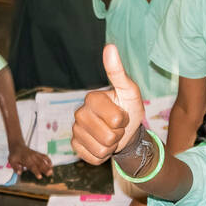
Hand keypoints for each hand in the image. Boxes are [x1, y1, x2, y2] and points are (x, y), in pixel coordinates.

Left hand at [8, 140, 51, 178]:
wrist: (17, 145)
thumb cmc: (14, 154)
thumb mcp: (11, 161)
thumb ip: (15, 167)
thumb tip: (19, 173)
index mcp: (25, 159)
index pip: (32, 166)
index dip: (36, 172)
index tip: (40, 177)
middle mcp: (32, 157)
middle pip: (39, 164)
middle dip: (45, 169)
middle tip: (49, 174)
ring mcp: (35, 155)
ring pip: (43, 161)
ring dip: (47, 166)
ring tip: (51, 171)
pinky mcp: (37, 153)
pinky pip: (44, 156)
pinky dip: (48, 160)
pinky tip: (51, 165)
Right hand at [70, 45, 144, 162]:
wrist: (125, 131)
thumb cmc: (128, 108)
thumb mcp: (129, 91)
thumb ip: (118, 72)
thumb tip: (109, 46)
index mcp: (91, 98)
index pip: (116, 119)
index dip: (125, 120)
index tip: (122, 113)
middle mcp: (79, 113)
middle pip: (109, 137)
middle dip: (119, 134)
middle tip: (117, 127)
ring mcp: (75, 131)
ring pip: (102, 149)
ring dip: (112, 146)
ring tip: (111, 135)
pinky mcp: (75, 147)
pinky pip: (93, 158)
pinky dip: (103, 155)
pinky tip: (102, 145)